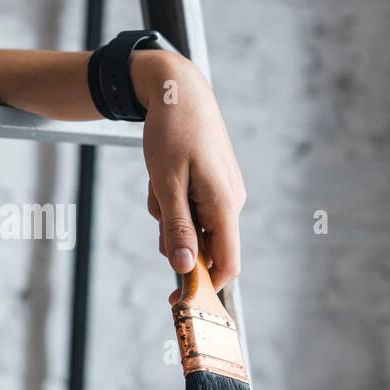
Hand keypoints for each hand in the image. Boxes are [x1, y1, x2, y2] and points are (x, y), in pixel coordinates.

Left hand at [132, 50, 245, 295]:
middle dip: (172, 235)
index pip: (227, 265)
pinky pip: (188, 205)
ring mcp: (223, 192)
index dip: (204, 288)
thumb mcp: (166, 182)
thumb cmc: (171, 131)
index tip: (175, 300)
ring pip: (189, 224)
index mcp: (224, 204)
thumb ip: (177, 227)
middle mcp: (231, 202)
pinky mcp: (213, 183)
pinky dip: (170, 196)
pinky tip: (165, 170)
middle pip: (201, 246)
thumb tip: (184, 269)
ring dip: (167, 211)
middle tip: (157, 201)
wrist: (179, 89)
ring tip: (159, 178)